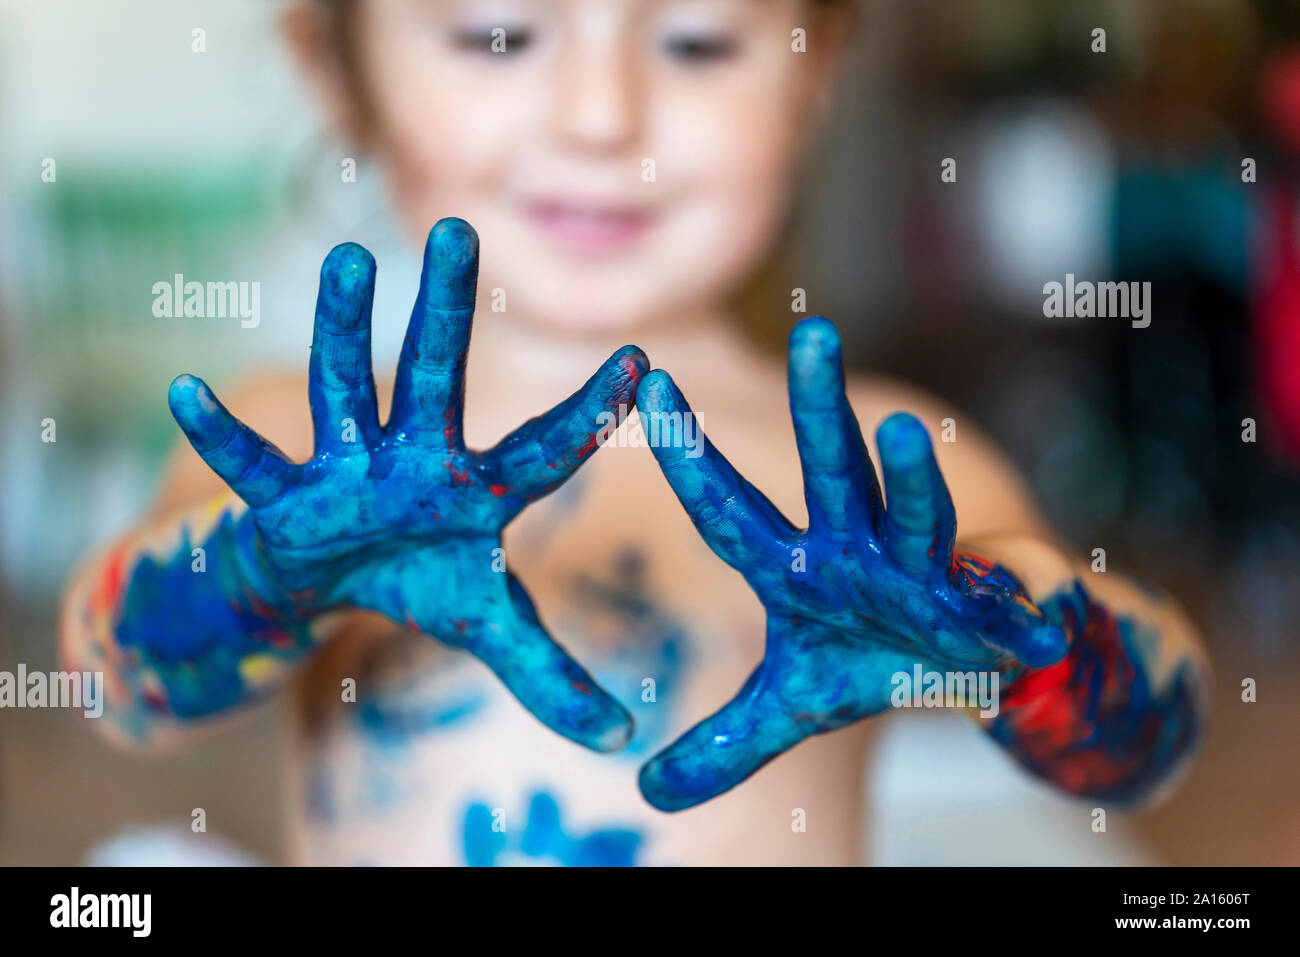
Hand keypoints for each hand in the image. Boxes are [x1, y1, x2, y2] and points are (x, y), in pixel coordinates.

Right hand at [166, 218, 646, 751]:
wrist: (335, 575)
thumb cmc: (419, 579)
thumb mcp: (488, 623)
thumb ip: (551, 673)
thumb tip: (622, 740)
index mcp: (479, 485)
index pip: (546, 448)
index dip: (592, 413)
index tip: (643, 364)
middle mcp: (417, 457)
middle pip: (437, 375)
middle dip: (446, 309)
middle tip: (461, 232)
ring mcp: (349, 465)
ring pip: (345, 388)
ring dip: (342, 331)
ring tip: (348, 262)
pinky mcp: (288, 492)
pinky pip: (252, 465)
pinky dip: (221, 435)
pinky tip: (186, 392)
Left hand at [634, 316, 1067, 808]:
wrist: (972, 668)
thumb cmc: (875, 660)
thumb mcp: (795, 705)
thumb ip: (725, 744)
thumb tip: (643, 793)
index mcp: (801, 565)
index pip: (732, 509)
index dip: (691, 456)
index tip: (651, 385)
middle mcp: (859, 549)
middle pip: (834, 468)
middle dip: (820, 404)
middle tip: (810, 331)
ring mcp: (926, 572)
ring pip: (917, 514)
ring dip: (912, 477)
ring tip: (903, 431)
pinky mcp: (989, 610)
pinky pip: (1002, 611)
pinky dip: (1018, 619)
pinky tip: (1036, 629)